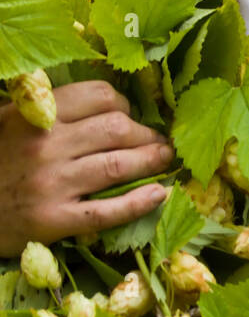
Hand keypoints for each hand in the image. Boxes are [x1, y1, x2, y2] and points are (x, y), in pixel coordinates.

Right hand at [0, 79, 173, 258]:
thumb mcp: (10, 121)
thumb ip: (50, 110)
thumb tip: (107, 103)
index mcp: (38, 115)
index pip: (99, 96)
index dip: (124, 105)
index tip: (130, 116)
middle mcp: (47, 146)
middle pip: (117, 128)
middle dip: (146, 133)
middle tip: (158, 141)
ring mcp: (52, 184)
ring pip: (119, 166)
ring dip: (152, 161)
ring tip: (165, 159)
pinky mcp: (54, 220)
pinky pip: (107, 211)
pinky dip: (139, 203)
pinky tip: (159, 195)